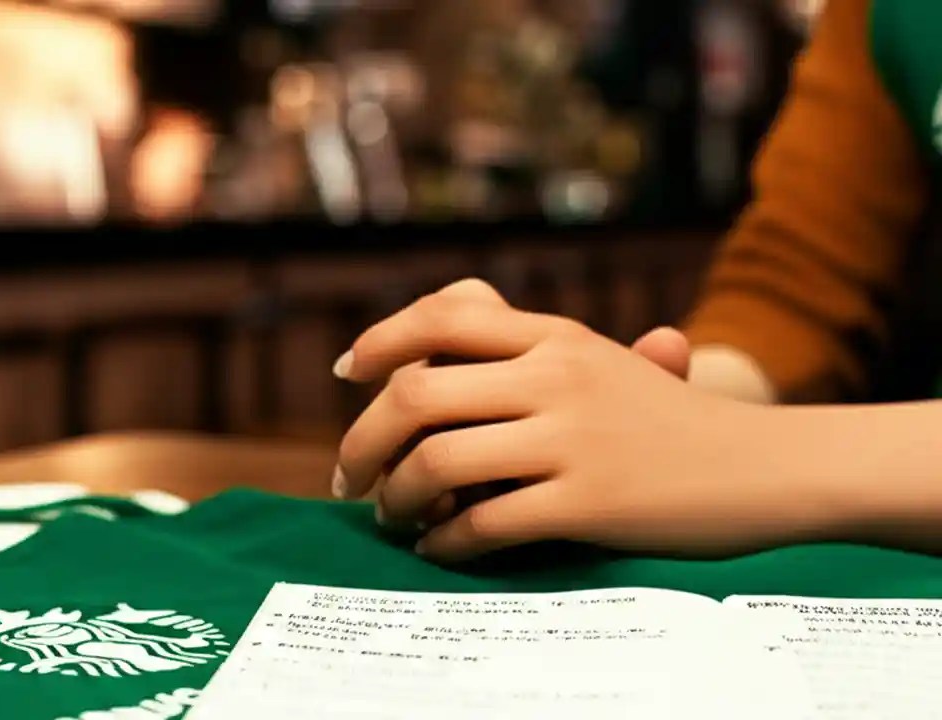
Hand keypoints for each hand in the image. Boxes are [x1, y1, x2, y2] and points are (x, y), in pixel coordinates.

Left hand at [332, 279, 836, 562]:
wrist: (766, 468)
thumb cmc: (672, 422)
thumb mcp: (603, 364)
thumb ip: (524, 352)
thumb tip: (424, 360)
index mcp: (556, 335)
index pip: (442, 316)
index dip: (380, 342)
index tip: (347, 374)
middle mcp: (557, 376)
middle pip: (417, 395)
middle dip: (362, 442)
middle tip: (350, 478)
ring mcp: (573, 438)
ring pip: (438, 462)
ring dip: (397, 498)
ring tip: (393, 517)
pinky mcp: (590, 502)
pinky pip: (485, 523)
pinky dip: (445, 541)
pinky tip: (440, 548)